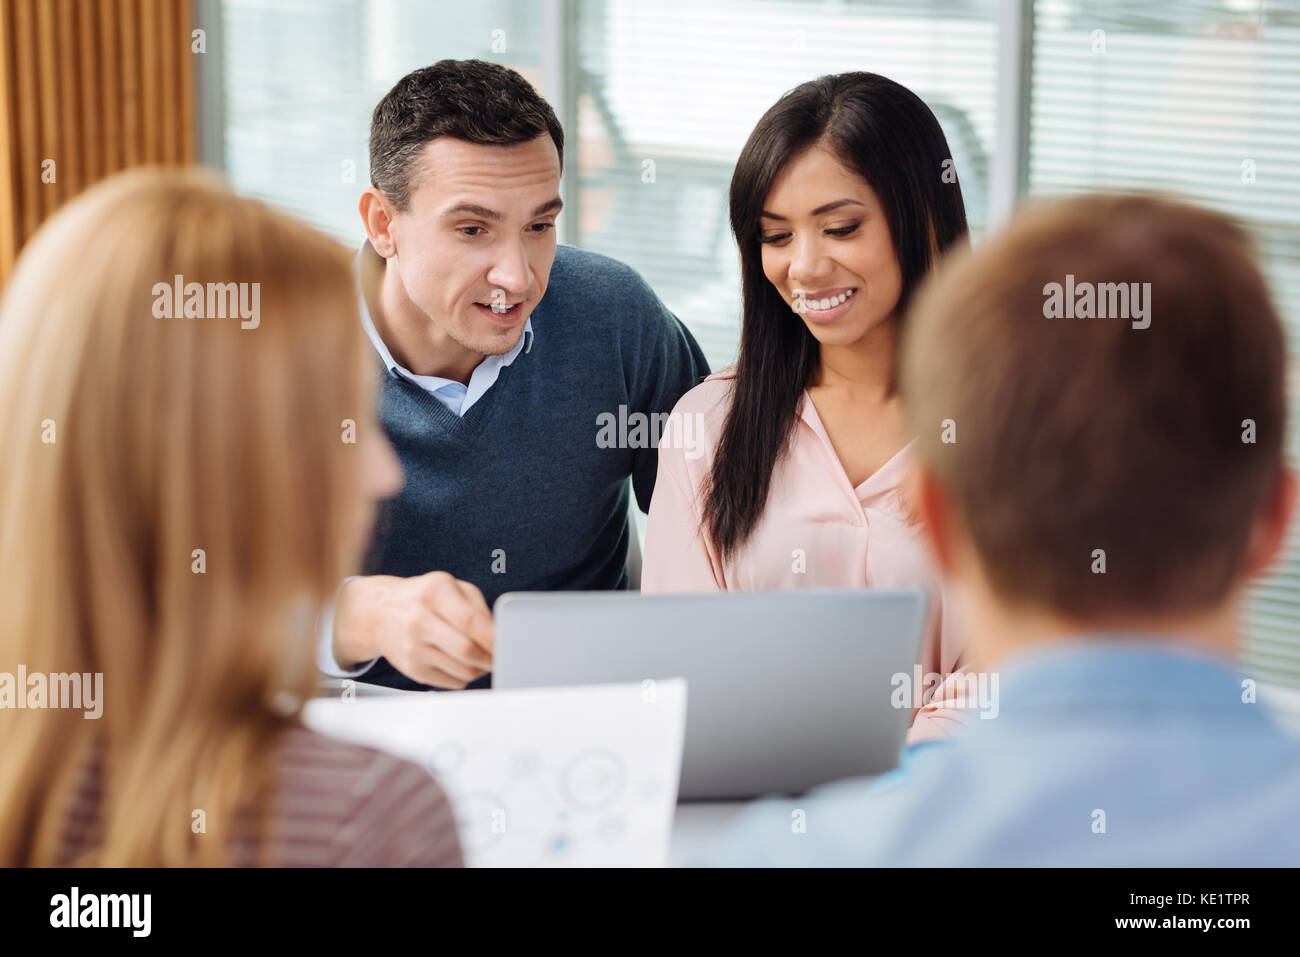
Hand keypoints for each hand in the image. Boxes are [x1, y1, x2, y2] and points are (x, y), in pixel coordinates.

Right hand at [333, 572, 493, 688]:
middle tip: (501, 656)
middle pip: (467, 651)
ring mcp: (412, 647)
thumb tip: (500, 636)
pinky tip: (461, 663)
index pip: (470, 621)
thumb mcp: (451, 587)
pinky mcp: (410, 669)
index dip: (493, 637)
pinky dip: (464, 677)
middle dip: (491, 658)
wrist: (379, 612)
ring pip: (462, 671)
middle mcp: (419, 620)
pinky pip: (450, 682)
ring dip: (481, 669)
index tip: (509, 644)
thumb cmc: (423, 597)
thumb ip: (478, 608)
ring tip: (482, 658)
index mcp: (434, 592)